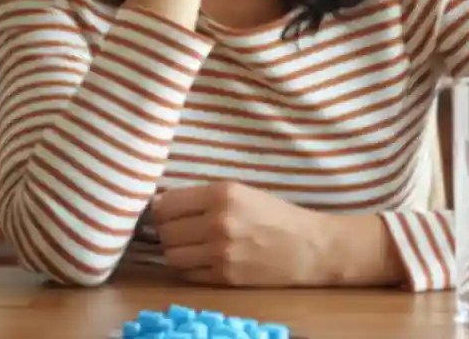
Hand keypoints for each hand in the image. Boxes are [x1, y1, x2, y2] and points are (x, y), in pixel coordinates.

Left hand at [152, 182, 333, 286]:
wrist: (308, 247)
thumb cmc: (274, 214)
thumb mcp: (241, 192)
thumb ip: (203, 196)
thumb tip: (159, 203)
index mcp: (222, 194)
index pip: (166, 204)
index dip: (161, 208)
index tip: (167, 210)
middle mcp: (218, 222)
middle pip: (165, 231)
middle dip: (167, 229)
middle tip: (180, 228)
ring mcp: (220, 253)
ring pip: (171, 255)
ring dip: (175, 250)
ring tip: (190, 244)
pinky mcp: (224, 277)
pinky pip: (186, 273)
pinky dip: (188, 267)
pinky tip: (202, 258)